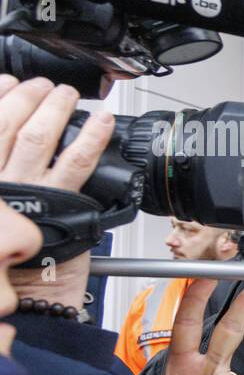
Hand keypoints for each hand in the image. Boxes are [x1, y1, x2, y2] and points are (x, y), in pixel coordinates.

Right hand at [0, 75, 115, 305]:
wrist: (30, 291)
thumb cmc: (15, 255)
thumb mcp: (4, 206)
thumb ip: (6, 170)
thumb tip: (10, 144)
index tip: (7, 82)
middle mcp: (1, 180)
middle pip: (9, 124)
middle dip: (28, 97)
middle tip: (43, 86)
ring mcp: (30, 189)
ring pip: (40, 136)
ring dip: (56, 109)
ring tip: (67, 95)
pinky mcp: (61, 201)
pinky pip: (78, 162)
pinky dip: (93, 137)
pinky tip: (103, 122)